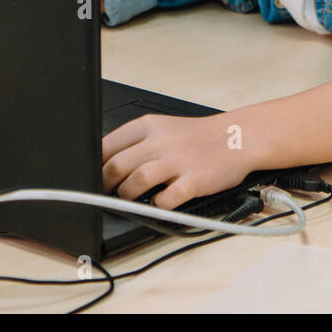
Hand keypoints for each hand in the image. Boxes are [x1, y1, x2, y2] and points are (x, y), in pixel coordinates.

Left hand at [101, 112, 253, 209]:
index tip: (92, 176)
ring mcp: (179, 161)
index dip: (94, 165)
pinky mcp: (194, 181)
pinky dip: (157, 205)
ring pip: (136, 182)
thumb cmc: (199, 137)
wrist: (239, 137)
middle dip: (104, 185)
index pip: (106, 145)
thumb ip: (135, 142)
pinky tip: (160, 201)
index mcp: (150, 125)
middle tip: (105, 193)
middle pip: (116, 166)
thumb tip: (102, 165)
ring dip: (127, 196)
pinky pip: (165, 199)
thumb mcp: (164, 128)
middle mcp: (162, 141)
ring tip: (131, 199)